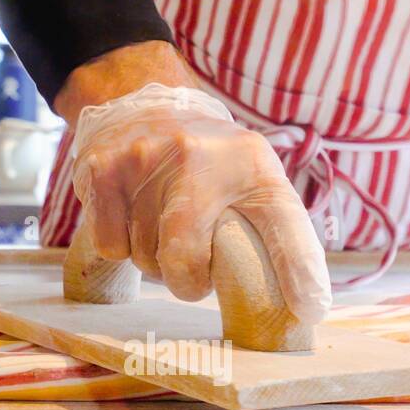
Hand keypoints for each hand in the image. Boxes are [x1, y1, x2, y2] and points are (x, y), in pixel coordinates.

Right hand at [69, 83, 331, 323]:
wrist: (140, 99)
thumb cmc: (206, 162)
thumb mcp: (252, 179)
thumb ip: (278, 235)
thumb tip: (306, 307)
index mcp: (250, 162)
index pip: (281, 221)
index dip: (296, 271)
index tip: (306, 310)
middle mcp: (198, 156)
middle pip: (187, 262)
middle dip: (189, 282)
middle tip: (192, 272)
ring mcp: (145, 159)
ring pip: (145, 258)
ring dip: (154, 258)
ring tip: (160, 226)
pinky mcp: (103, 168)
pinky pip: (111, 245)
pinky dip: (120, 245)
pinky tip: (131, 215)